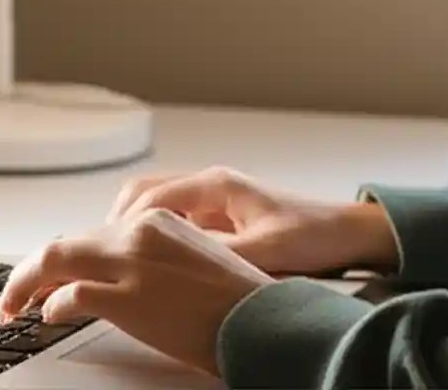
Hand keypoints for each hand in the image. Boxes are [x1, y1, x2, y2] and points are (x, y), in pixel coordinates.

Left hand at [0, 208, 273, 376]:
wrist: (262, 318)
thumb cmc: (237, 299)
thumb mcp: (193, 260)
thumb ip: (152, 258)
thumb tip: (116, 277)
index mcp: (156, 220)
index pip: (90, 234)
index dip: (60, 258)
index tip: (47, 277)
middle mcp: (139, 233)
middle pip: (63, 245)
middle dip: (29, 273)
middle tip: (12, 297)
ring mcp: (130, 264)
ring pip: (55, 261)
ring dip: (26, 286)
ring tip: (14, 308)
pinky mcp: (126, 298)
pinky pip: (71, 295)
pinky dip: (52, 306)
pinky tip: (48, 318)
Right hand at [107, 166, 398, 276]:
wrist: (345, 233)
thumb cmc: (312, 234)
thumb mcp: (265, 249)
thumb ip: (220, 253)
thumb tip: (178, 263)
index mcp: (216, 185)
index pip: (151, 198)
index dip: (123, 225)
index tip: (104, 248)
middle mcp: (210, 186)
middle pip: (143, 193)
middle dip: (117, 221)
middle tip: (101, 253)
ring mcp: (213, 200)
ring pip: (156, 205)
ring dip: (133, 228)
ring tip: (118, 258)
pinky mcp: (219, 217)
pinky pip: (173, 220)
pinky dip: (153, 235)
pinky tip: (151, 262)